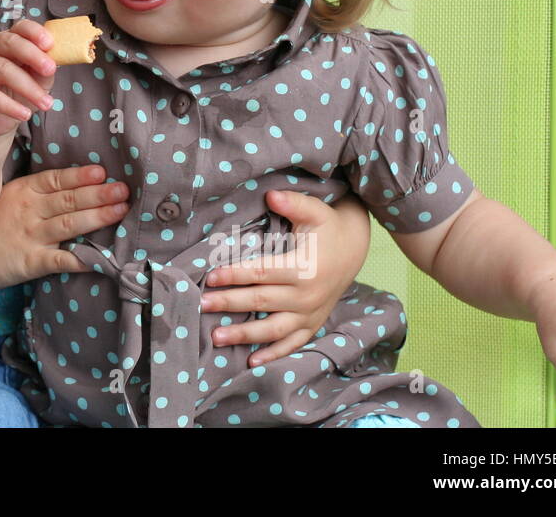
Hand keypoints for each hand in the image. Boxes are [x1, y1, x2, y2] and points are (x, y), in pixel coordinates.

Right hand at [0, 19, 57, 138]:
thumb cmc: (17, 94)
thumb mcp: (37, 80)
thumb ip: (43, 70)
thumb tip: (54, 63)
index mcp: (11, 40)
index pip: (21, 27)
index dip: (35, 32)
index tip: (49, 44)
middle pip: (11, 43)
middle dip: (33, 55)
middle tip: (50, 70)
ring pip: (4, 70)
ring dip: (29, 88)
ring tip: (46, 104)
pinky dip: (9, 106)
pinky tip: (24, 114)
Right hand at [0, 165, 128, 290]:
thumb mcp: (7, 195)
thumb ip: (35, 191)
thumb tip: (68, 187)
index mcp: (24, 191)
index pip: (57, 180)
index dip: (81, 176)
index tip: (102, 172)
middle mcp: (30, 211)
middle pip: (69, 199)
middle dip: (99, 194)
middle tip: (124, 189)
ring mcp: (31, 236)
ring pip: (70, 223)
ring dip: (97, 216)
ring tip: (120, 210)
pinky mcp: (31, 261)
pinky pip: (60, 259)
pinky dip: (80, 258)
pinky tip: (100, 257)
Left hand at [201, 190, 370, 366]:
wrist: (354, 249)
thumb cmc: (328, 227)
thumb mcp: (315, 211)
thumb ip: (293, 203)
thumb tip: (271, 194)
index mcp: (304, 268)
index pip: (263, 272)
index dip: (236, 274)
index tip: (211, 276)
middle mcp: (307, 295)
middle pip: (261, 301)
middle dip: (229, 303)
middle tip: (201, 305)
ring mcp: (310, 313)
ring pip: (274, 329)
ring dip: (244, 334)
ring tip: (216, 337)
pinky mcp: (312, 323)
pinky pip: (292, 343)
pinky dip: (273, 354)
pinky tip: (252, 361)